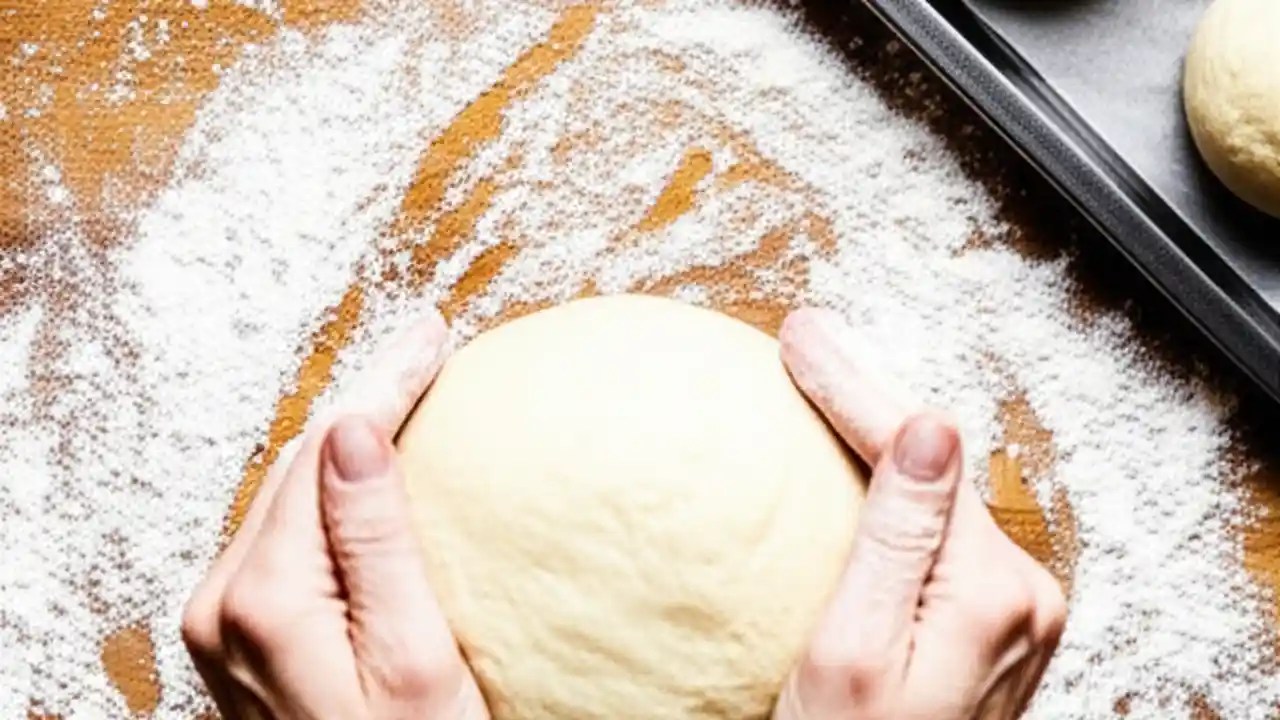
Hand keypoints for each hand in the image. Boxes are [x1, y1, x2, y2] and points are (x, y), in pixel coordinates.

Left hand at [182, 309, 488, 719]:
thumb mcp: (415, 657)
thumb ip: (376, 544)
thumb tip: (355, 428)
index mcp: (265, 599)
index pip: (327, 453)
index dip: (384, 385)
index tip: (432, 336)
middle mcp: (223, 601)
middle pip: (301, 462)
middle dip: (366, 398)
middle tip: (426, 347)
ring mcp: (222, 619)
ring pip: (291, 491)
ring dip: (347, 437)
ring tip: (403, 389)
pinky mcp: (239, 632)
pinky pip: (286, 531)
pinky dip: (330, 488)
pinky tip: (366, 468)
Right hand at [773, 308, 1066, 719]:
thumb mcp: (853, 651)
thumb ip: (898, 541)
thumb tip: (933, 428)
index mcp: (991, 592)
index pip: (917, 456)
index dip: (854, 388)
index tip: (801, 338)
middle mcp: (1023, 594)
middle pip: (934, 464)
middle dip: (867, 400)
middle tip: (806, 341)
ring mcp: (1015, 611)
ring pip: (938, 494)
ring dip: (881, 439)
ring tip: (825, 382)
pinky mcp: (994, 624)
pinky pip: (942, 535)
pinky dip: (895, 493)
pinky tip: (856, 463)